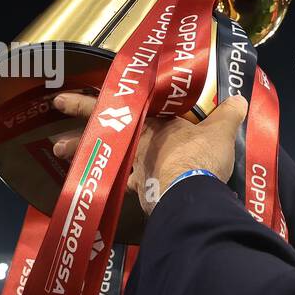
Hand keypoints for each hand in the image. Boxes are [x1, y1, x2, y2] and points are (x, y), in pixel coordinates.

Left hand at [50, 92, 247, 214]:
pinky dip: (118, 191)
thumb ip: (228, 115)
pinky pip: (125, 189)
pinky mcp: (141, 193)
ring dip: (86, 164)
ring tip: (67, 164)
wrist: (192, 190)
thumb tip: (240, 100)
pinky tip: (111, 195)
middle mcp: (138, 145)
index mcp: (153, 123)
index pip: (116, 109)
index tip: (62, 101)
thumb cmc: (200, 154)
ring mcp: (136, 170)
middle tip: (54, 141)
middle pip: (102, 136)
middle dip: (77, 135)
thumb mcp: (220, 130)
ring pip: (106, 164)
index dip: (88, 103)